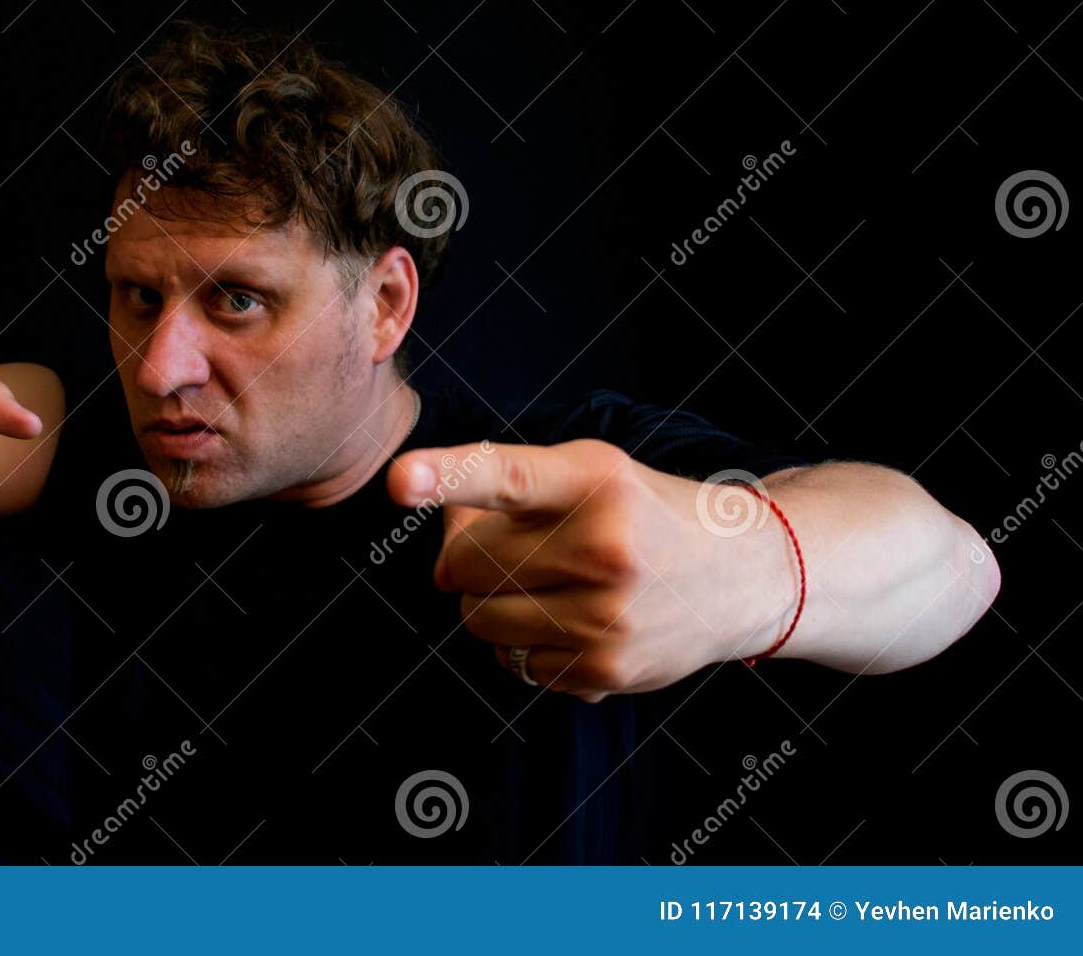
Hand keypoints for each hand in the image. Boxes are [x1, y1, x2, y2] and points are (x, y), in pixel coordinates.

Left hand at [386, 439, 788, 701]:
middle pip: (465, 566)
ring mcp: (607, 614)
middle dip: (464, 561)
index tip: (398, 479)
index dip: (447, 475)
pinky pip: (515, 665)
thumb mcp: (592, 473)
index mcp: (595, 480)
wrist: (743, 574)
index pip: (508, 475)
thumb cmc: (642, 513)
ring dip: (488, 606)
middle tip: (502, 549)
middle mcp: (604, 546)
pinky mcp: (608, 668)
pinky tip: (573, 622)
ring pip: (478, 622)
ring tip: (541, 586)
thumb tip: (438, 525)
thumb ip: (510, 489)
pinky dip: (526, 647)